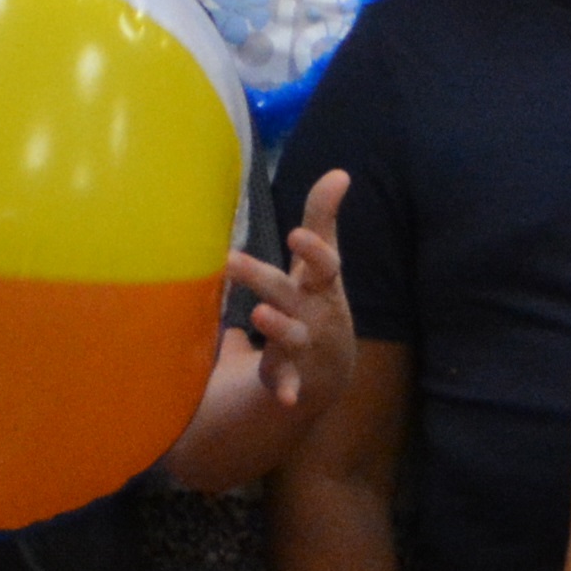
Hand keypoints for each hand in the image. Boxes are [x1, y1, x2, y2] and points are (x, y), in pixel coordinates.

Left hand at [221, 170, 353, 418]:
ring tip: (257, 314)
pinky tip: (284, 398)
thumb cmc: (319, 300)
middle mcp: (316, 313)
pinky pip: (293, 384)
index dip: (313, 250)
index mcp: (322, 285)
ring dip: (277, 328)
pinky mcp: (292, 374)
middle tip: (229, 260)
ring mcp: (306, 345)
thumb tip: (340, 172)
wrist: (332, 366)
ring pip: (291, 336)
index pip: (324, 264)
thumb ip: (323, 219)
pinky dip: (290, 390)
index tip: (296, 235)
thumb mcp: (321, 262)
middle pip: (289, 293)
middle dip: (262, 278)